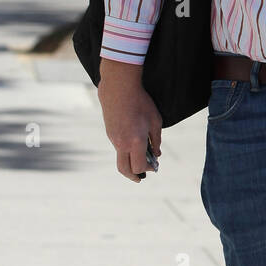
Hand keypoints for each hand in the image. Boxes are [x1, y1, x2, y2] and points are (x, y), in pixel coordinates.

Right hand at [97, 58, 161, 181]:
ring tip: (141, 156)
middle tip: (141, 177)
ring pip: (121, 158)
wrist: (118, 88)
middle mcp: (122, 144)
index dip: (148, 169)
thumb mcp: (155, 121)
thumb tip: (156, 154)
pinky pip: (118, 147)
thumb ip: (156, 141)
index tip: (154, 165)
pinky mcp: (109, 133)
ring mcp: (114, 139)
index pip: (139, 166)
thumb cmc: (140, 103)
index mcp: (135, 142)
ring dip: (130, 161)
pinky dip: (126, 151)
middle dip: (133, 176)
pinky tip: (134, 142)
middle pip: (124, 169)